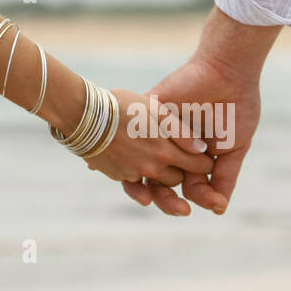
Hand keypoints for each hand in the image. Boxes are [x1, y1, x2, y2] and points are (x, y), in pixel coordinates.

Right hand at [83, 88, 213, 203]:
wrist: (83, 114)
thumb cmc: (122, 105)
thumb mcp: (156, 110)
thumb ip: (181, 131)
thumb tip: (201, 149)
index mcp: (164, 151)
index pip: (196, 165)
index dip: (204, 162)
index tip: (206, 159)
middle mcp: (151, 168)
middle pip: (177, 180)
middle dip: (184, 175)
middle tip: (188, 166)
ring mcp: (133, 173)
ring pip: (157, 185)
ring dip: (163, 181)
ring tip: (164, 169)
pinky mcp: (117, 174)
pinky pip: (135, 182)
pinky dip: (141, 178)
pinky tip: (141, 165)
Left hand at [122, 9, 273, 216]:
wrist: (229, 74)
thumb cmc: (236, 109)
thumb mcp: (234, 149)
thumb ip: (224, 178)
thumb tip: (219, 209)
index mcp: (192, 159)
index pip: (186, 187)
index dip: (196, 198)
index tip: (211, 202)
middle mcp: (172, 150)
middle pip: (161, 184)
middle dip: (168, 201)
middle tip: (181, 210)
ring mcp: (157, 135)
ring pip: (141, 167)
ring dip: (144, 187)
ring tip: (152, 198)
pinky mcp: (146, 116)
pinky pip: (128, 137)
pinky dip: (122, 154)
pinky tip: (113, 166)